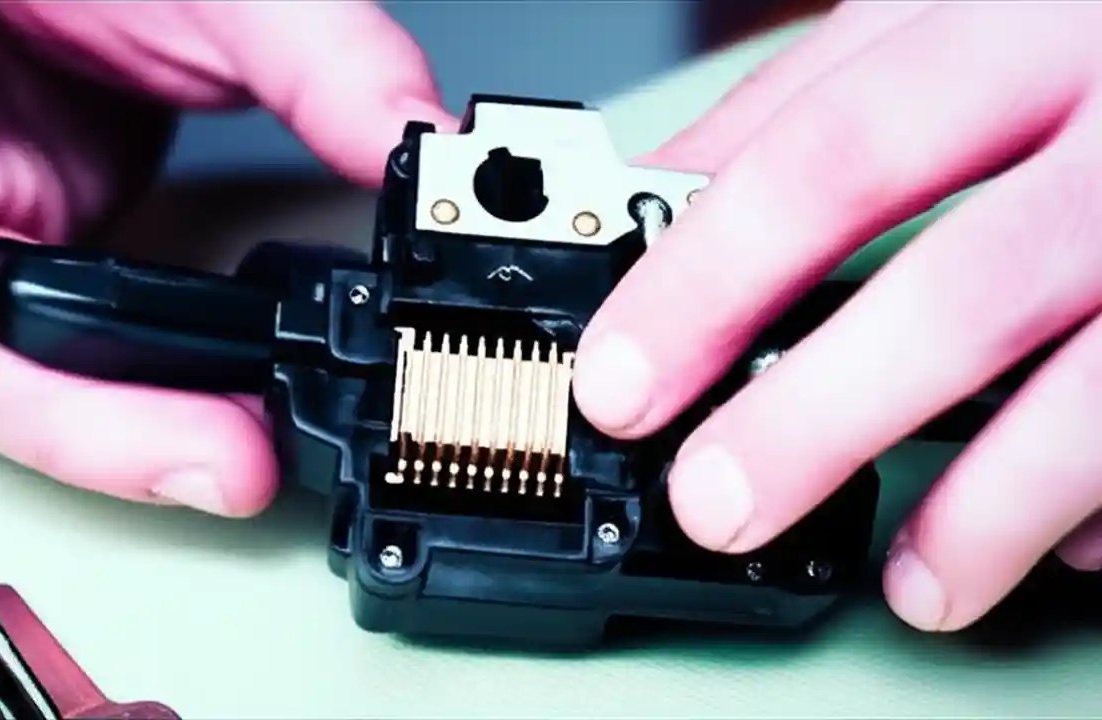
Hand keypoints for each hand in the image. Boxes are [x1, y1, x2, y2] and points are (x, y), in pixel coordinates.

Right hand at [0, 3, 453, 516]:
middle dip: (78, 418)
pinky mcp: (17, 248)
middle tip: (224, 460)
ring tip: (242, 456)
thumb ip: (308, 52)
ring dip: (117, 430)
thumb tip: (410, 136)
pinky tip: (224, 412)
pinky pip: (57, 350)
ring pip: (1, 366)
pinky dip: (139, 394)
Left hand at [574, 1, 1101, 631]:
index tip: (623, 381)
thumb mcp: (937, 25)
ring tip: (918, 584)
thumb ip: (800, 109)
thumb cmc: (1074, 36)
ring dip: (990, 506)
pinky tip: (1060, 540)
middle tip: (718, 499)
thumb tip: (656, 199)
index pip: (829, 159)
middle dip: (820, 416)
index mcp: (1007, 35)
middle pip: (962, 290)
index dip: (711, 281)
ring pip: (1098, 392)